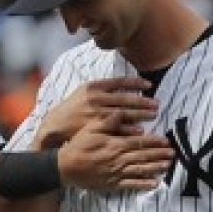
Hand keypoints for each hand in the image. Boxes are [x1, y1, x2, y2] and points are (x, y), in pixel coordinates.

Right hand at [36, 77, 157, 148]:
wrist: (56, 125)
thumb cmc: (73, 108)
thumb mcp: (84, 92)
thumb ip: (103, 89)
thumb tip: (125, 86)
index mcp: (93, 87)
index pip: (119, 82)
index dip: (135, 82)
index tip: (149, 84)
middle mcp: (95, 99)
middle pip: (124, 99)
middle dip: (142, 101)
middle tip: (156, 104)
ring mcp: (95, 113)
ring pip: (122, 113)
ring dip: (140, 114)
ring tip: (153, 115)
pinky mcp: (95, 127)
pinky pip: (115, 128)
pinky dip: (128, 129)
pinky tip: (139, 130)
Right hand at [57, 113, 174, 191]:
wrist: (65, 167)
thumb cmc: (78, 146)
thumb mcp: (90, 128)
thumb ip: (107, 121)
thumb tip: (121, 111)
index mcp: (115, 144)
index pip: (139, 142)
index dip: (154, 142)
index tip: (166, 141)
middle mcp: (119, 159)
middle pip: (143, 156)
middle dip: (160, 154)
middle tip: (173, 153)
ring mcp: (116, 173)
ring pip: (140, 170)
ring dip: (156, 167)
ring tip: (168, 165)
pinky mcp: (112, 184)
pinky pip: (131, 185)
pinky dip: (144, 185)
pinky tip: (155, 184)